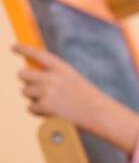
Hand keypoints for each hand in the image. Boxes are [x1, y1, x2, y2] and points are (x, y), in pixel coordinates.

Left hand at [12, 43, 138, 152]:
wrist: (100, 114)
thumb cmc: (89, 100)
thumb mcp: (74, 81)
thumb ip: (54, 76)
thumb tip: (29, 77)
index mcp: (63, 68)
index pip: (38, 54)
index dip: (24, 49)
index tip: (14, 47)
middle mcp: (52, 77)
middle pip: (23, 74)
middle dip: (27, 81)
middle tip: (36, 88)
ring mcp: (47, 91)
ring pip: (25, 92)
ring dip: (34, 98)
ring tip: (51, 103)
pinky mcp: (45, 106)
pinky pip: (31, 108)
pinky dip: (39, 112)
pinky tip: (52, 113)